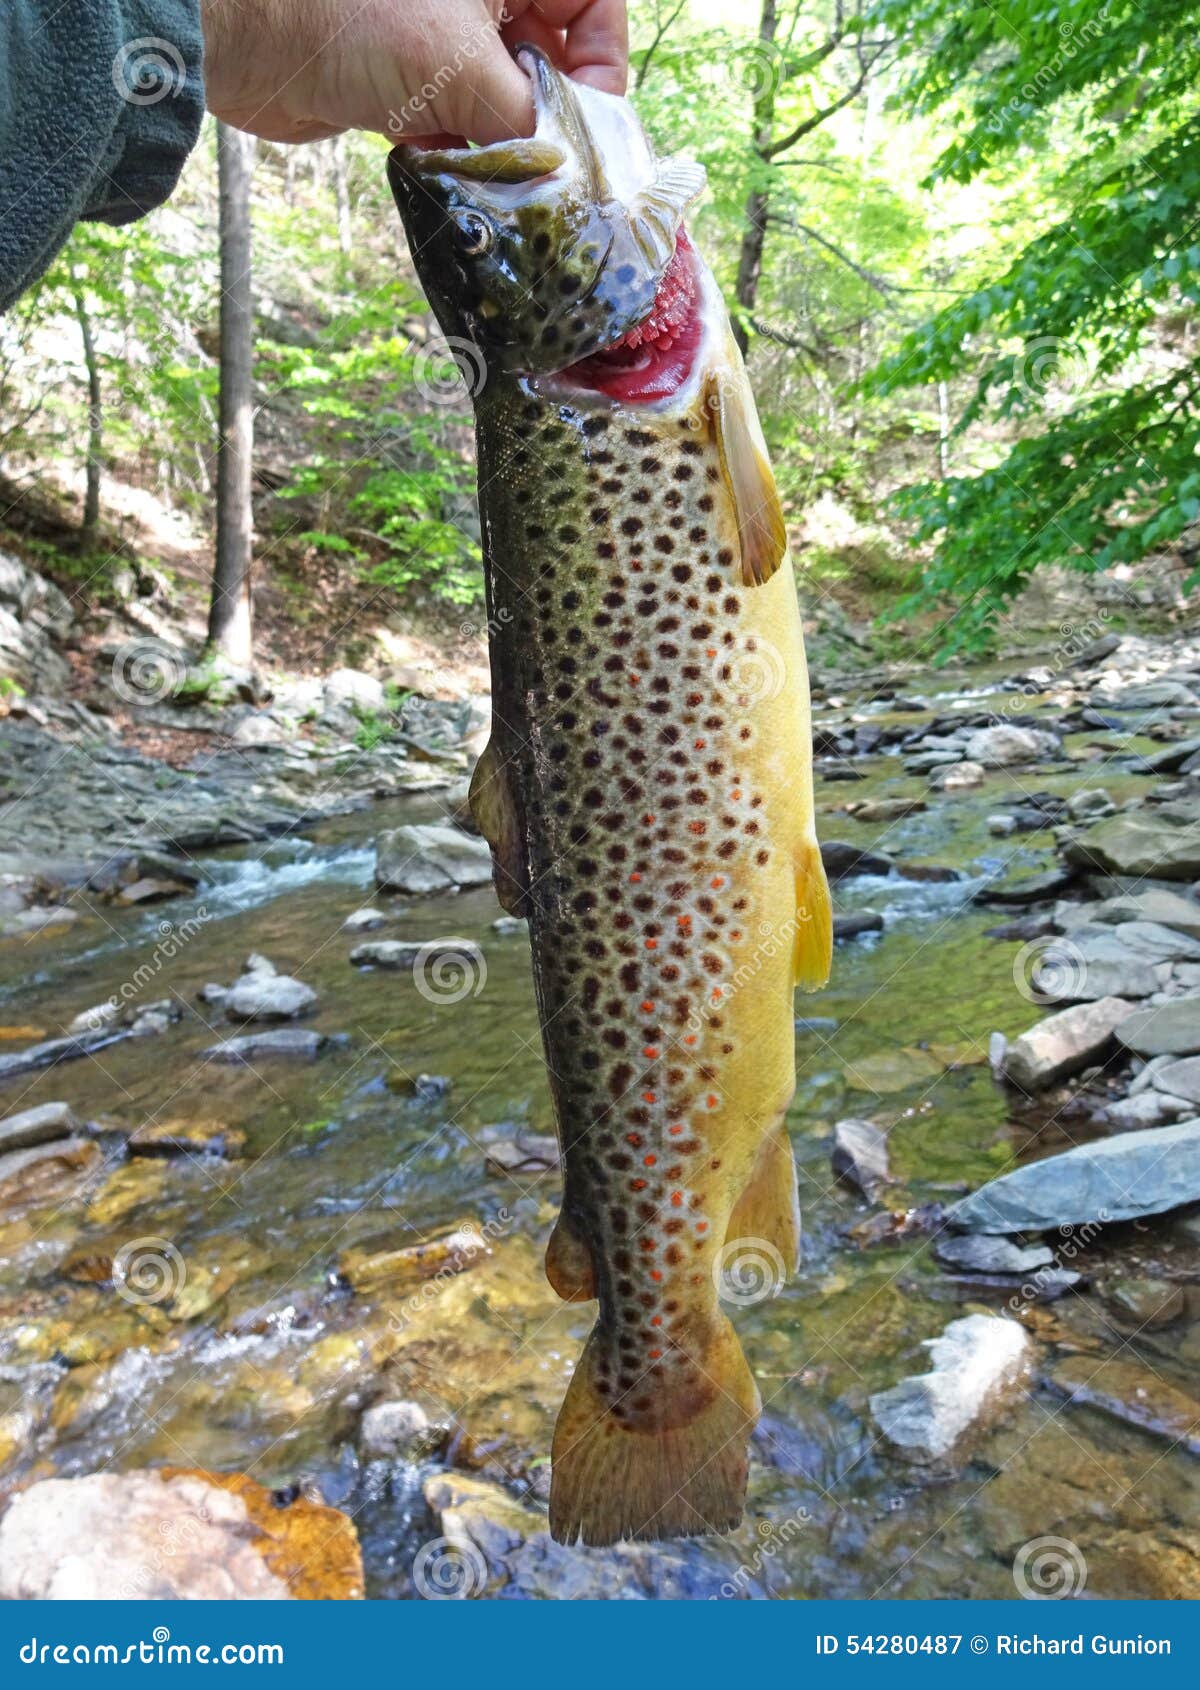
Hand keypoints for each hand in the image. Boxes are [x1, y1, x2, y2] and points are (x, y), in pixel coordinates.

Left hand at [200, 0, 627, 144]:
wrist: (243, 31)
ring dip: (508, 139)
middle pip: (551, 47)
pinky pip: (458, 114)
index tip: (593, 119)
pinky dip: (466, 148)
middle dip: (556, 110)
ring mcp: (438, 27)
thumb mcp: (467, 69)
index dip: (604, 57)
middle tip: (557, 168)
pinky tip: (462, 173)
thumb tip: (570, 170)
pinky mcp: (402, 74)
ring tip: (509, 178)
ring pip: (504, 88)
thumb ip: (532, 121)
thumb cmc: (355, 16)